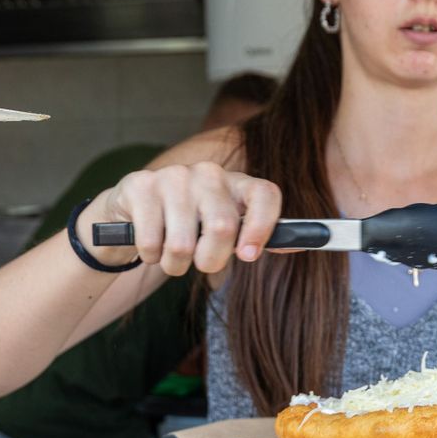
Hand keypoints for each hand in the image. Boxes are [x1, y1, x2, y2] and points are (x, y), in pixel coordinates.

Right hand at [88, 162, 281, 275]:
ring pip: (183, 244)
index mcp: (237, 183)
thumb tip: (300, 245)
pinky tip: (151, 244)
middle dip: (210, 261)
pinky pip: (152, 243)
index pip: (265, 194)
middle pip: (222, 228)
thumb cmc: (191, 225)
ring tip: (172, 255)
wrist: (136, 210)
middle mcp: (209, 173)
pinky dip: (150, 257)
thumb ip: (257, 236)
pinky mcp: (141, 186)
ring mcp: (174, 176)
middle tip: (200, 262)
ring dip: (176, 264)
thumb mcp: (226, 230)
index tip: (248, 256)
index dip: (262, 227)